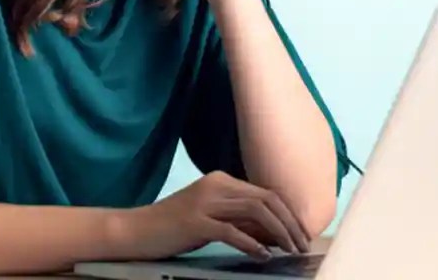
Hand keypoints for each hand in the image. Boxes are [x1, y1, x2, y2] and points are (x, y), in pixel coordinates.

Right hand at [114, 171, 310, 261]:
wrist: (134, 231)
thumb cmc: (172, 228)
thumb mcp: (209, 217)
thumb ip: (237, 219)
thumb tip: (272, 234)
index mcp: (221, 180)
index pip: (266, 193)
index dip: (289, 213)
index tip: (301, 233)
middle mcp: (216, 185)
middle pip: (266, 200)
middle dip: (290, 223)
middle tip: (303, 244)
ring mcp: (205, 202)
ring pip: (255, 212)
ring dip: (278, 232)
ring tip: (290, 250)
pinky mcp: (194, 222)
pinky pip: (232, 231)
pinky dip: (252, 243)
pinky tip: (263, 255)